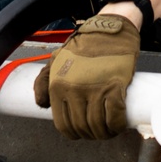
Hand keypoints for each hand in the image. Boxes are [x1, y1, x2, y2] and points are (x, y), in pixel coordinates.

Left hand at [34, 14, 139, 138]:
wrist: (110, 27)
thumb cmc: (85, 43)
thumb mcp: (57, 59)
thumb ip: (43, 81)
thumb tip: (43, 105)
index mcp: (58, 85)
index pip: (62, 123)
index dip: (73, 132)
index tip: (81, 131)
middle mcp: (74, 90)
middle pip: (81, 126)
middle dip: (89, 134)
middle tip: (96, 131)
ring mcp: (95, 88)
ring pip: (97, 124)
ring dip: (104, 133)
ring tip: (108, 130)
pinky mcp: (115, 85)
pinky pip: (114, 115)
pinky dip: (116, 125)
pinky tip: (118, 125)